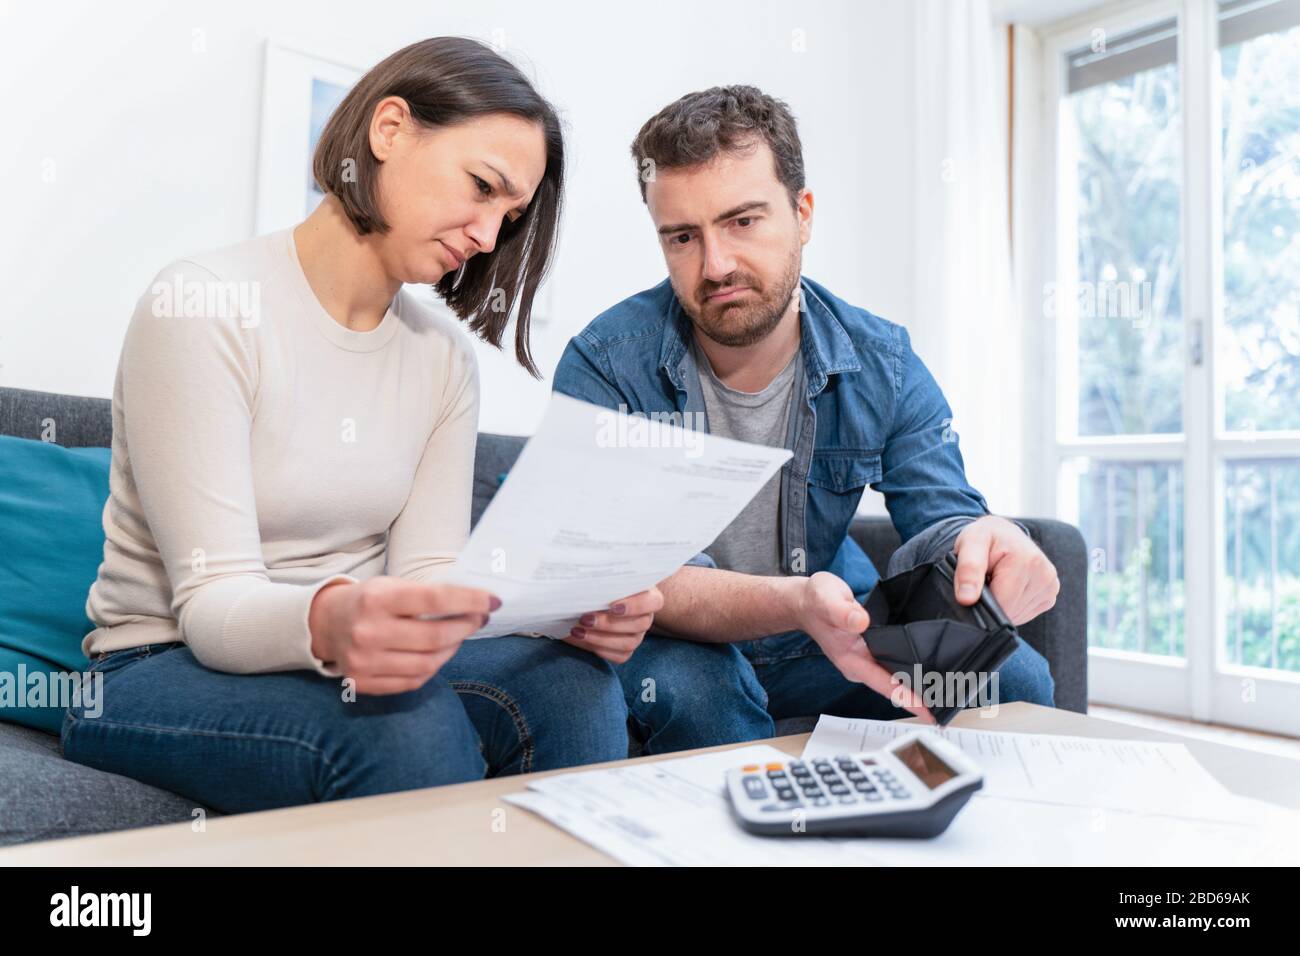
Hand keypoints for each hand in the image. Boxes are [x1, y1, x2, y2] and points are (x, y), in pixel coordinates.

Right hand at [308, 576, 497, 694]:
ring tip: (459, 635)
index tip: (492, 600)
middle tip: (479, 618)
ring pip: (428, 663)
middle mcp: (368, 631)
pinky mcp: (363, 683)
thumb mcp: (392, 585)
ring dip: (453, 648)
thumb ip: (428, 594)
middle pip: (435, 636)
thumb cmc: (369, 600)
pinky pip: (413, 681)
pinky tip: (439, 653)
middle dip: (466, 626)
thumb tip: (476, 603)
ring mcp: (364, 661)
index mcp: (377, 599)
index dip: (469, 600)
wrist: (326, 623)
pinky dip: (433, 667)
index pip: (435, 599)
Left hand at [562, 586, 664, 663]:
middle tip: (585, 618)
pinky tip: (582, 640)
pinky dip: (599, 649)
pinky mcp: (626, 650)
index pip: (654, 602)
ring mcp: (638, 635)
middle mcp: (646, 617)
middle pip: (640, 625)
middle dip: (609, 624)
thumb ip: (600, 580)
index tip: (612, 607)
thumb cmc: (600, 585)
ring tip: (578, 631)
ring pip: (629, 643)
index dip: (636, 606)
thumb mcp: (602, 578)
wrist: (592, 599)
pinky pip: (620, 656)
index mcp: (647, 594)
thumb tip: (583, 587)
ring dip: (600, 638)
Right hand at [793, 572, 934, 722]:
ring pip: (898, 679)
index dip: (910, 700)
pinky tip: (932, 669)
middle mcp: (861, 666)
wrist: (806, 601)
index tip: (931, 713)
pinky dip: (914, 669)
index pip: (886, 686)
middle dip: (922, 697)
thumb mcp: (827, 600)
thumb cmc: (816, 601)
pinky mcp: (871, 652)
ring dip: (920, 685)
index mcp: (852, 661)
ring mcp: (866, 661)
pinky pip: (896, 666)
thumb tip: (861, 622)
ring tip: (949, 690)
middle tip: (952, 702)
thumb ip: (843, 612)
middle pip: (896, 688)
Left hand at [952, 516, 1059, 625]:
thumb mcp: (970, 544)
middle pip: (1010, 611)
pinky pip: (1023, 613)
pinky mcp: (1050, 595)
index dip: (981, 600)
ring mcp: (1050, 586)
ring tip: (996, 581)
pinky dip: (1011, 606)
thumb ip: (967, 569)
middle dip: (991, 601)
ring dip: (1001, 604)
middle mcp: (1045, 574)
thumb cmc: (985, 538)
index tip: (975, 584)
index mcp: (1028, 560)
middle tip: (986, 579)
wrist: (1004, 532)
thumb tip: (966, 599)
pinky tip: (1006, 588)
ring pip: (1016, 615)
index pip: (1001, 603)